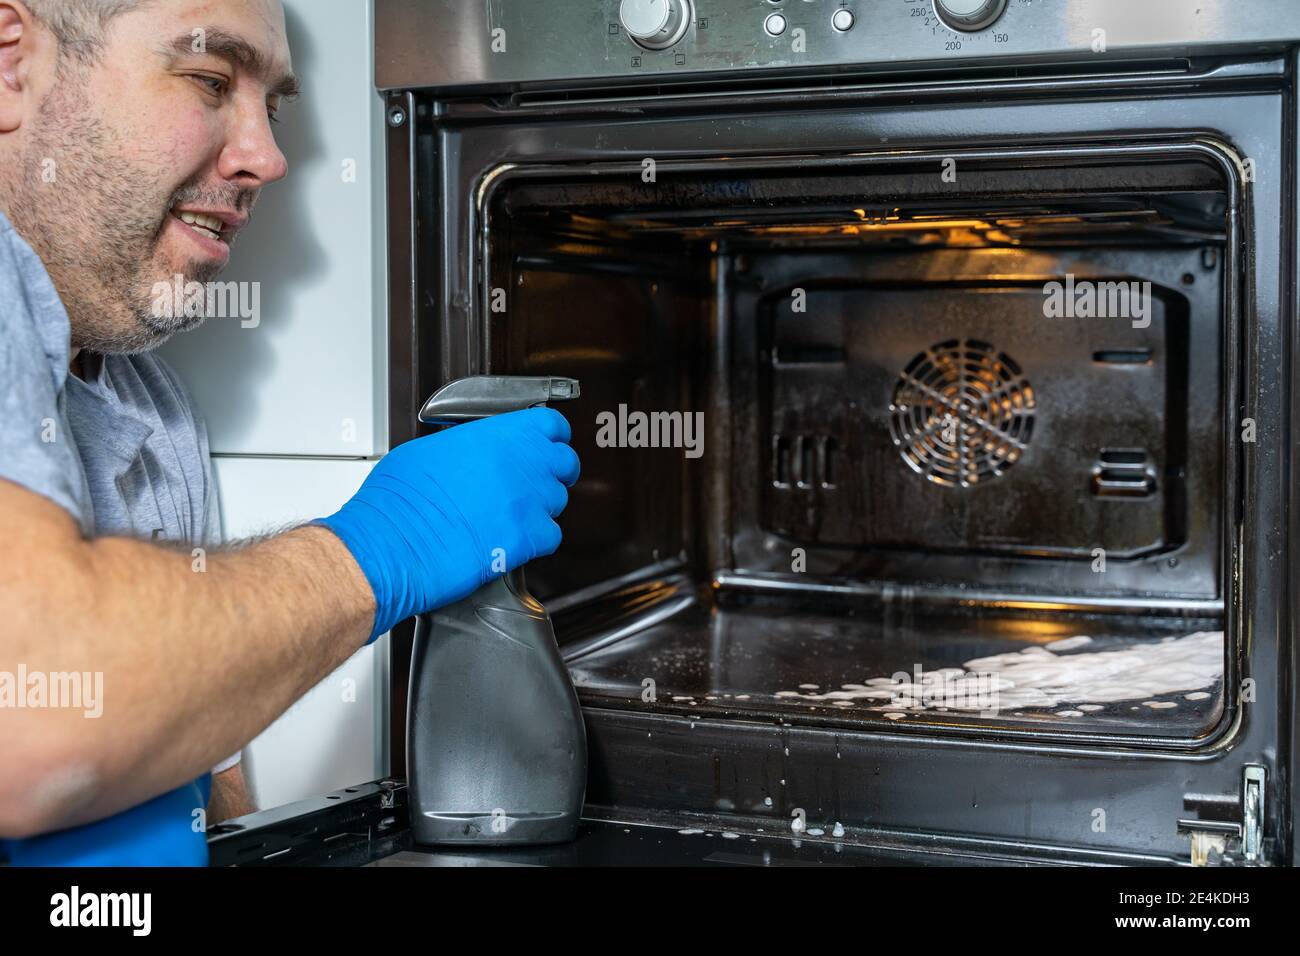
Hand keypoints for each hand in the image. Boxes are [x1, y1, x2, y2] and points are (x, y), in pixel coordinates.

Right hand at [318, 408, 580, 640]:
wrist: (389, 544)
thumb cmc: (397, 501)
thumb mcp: (428, 451)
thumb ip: (468, 446)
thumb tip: (475, 453)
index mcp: (496, 436)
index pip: (550, 426)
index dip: (551, 437)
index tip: (546, 444)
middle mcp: (519, 464)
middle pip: (564, 463)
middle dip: (554, 473)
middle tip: (534, 484)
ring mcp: (527, 501)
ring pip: (557, 501)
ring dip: (540, 508)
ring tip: (509, 516)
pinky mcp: (526, 538)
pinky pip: (551, 536)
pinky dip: (536, 541)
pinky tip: (511, 540)